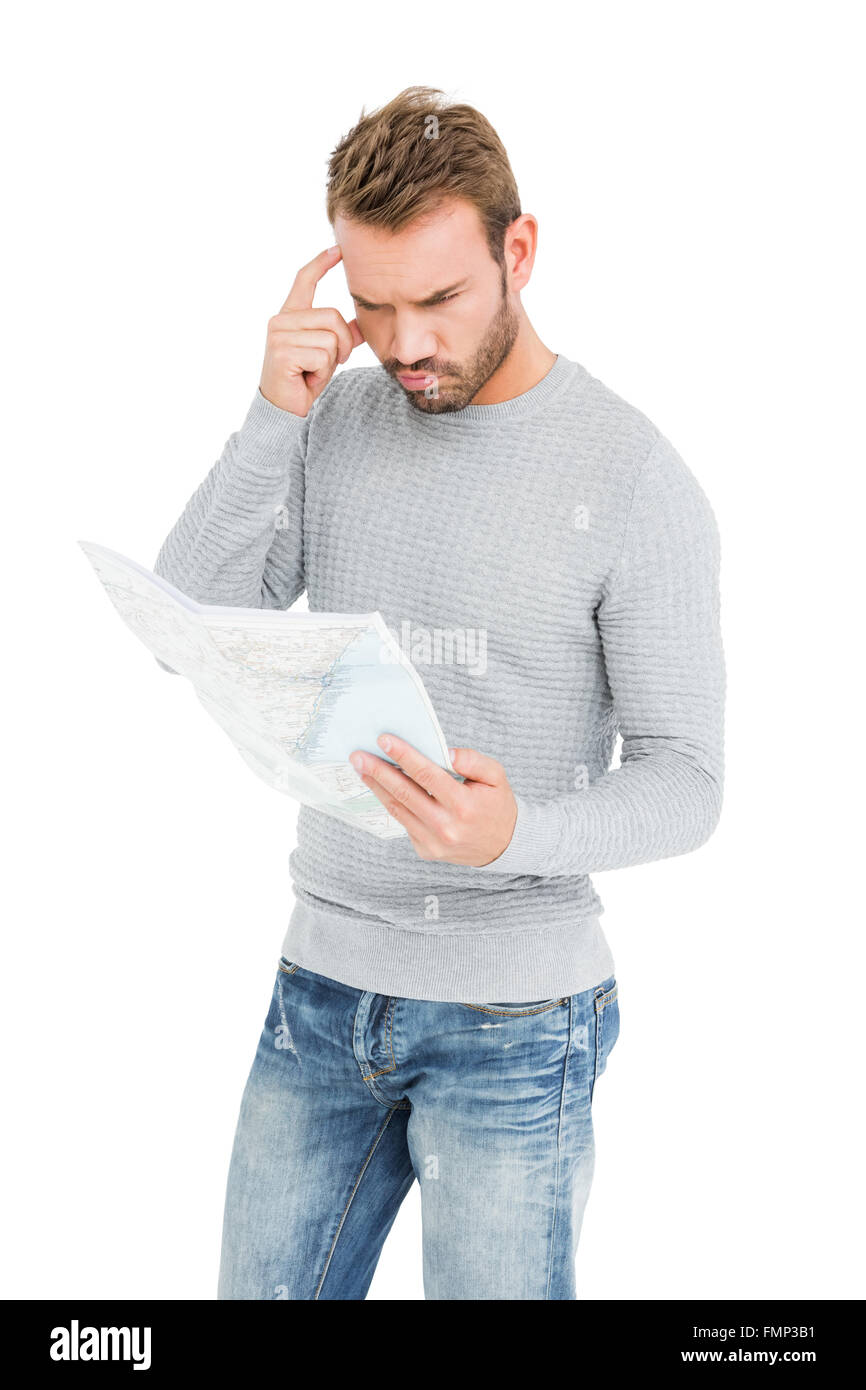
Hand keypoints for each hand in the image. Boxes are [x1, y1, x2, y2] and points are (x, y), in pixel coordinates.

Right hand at [259, 246, 364, 416]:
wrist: (284, 408)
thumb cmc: (303, 379)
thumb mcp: (326, 353)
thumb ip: (341, 336)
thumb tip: (362, 324)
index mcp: (290, 316)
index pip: (304, 280)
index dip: (322, 263)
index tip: (338, 249)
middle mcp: (280, 320)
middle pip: (333, 316)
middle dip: (342, 344)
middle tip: (328, 364)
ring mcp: (279, 335)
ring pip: (330, 338)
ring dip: (331, 361)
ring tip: (314, 372)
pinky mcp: (283, 353)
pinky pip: (322, 355)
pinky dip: (322, 372)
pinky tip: (307, 379)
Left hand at [348, 734, 517, 866]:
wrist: (504, 845)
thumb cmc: (497, 805)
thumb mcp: (496, 777)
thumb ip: (473, 760)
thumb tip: (445, 752)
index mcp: (464, 805)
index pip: (427, 775)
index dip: (404, 756)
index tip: (384, 740)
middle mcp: (446, 826)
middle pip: (405, 793)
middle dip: (378, 772)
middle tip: (358, 756)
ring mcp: (434, 842)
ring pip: (398, 810)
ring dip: (377, 788)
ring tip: (362, 769)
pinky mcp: (426, 850)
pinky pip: (404, 823)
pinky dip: (391, 804)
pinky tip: (381, 788)